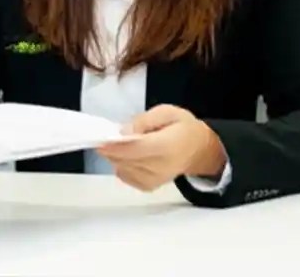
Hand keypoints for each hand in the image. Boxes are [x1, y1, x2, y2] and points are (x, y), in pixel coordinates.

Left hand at [95, 104, 225, 191]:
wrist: (198, 150)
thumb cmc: (183, 128)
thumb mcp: (167, 112)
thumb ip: (145, 120)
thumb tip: (124, 131)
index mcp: (167, 146)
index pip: (136, 149)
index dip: (116, 146)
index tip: (100, 140)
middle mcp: (160, 168)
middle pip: (126, 160)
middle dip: (112, 149)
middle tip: (107, 137)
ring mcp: (154, 180)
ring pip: (122, 169)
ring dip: (116, 156)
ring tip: (122, 144)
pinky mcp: (148, 187)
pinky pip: (125, 176)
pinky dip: (121, 165)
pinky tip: (129, 155)